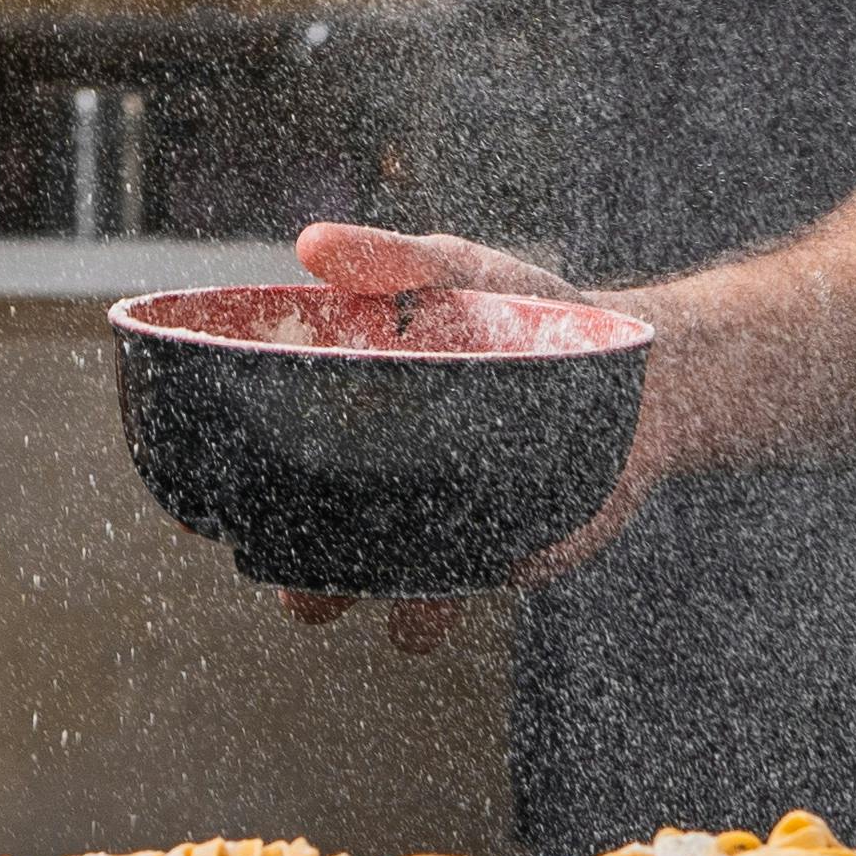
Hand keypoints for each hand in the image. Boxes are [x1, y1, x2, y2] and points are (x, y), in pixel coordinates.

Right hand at [266, 226, 676, 637]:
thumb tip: (310, 245)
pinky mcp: (511, 554)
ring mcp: (448, 532)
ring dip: (396, 610)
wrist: (636, 362)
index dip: (242, 502)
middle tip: (307, 588)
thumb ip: (387, 260)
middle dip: (307, 589)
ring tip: (409, 595)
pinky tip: (491, 557)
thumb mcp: (454, 270)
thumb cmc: (525, 309)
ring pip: (399, 605)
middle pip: (321, 565)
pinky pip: (475, 591)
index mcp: (355, 428)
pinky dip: (475, 587)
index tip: (219, 516)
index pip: (276, 480)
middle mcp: (391, 493)